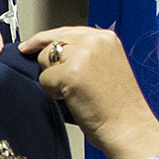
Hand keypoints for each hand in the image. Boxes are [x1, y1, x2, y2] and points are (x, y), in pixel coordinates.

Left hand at [17, 26, 158, 158]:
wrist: (128, 128)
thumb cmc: (118, 106)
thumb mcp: (106, 66)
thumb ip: (84, 54)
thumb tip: (54, 53)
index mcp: (105, 37)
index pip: (65, 31)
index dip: (44, 41)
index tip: (29, 45)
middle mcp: (94, 41)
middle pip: (51, 44)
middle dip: (49, 64)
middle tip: (64, 83)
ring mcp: (83, 55)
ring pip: (44, 60)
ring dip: (52, 79)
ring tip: (76, 92)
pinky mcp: (70, 73)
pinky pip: (44, 80)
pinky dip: (52, 93)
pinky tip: (73, 99)